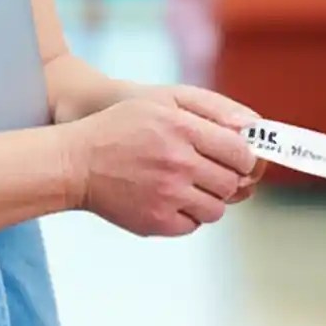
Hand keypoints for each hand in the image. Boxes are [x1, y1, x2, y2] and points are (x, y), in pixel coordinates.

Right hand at [62, 98, 257, 236]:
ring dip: (210, 199)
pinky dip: (189, 215)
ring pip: (216, 208)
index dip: (245, 158)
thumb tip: (250, 128)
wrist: (76, 162)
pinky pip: (193, 225)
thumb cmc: (119, 126)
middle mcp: (178, 162)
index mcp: (182, 128)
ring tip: (191, 187)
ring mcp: (167, 194)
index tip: (238, 158)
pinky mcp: (156, 220)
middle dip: (228, 179)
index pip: (239, 152)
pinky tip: (173, 200)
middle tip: (213, 173)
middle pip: (230, 182)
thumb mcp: (163, 100)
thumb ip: (210, 109)